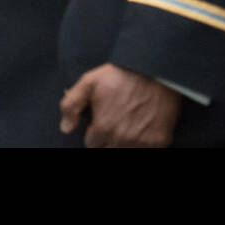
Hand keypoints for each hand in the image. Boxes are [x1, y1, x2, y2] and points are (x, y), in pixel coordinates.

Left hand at [59, 63, 181, 146]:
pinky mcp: (159, 142)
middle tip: (114, 124)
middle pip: (107, 151)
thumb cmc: (120, 76)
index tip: (101, 121)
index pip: (91, 144)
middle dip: (107, 140)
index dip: (95, 132)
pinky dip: (142, 143)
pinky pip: (145, 150)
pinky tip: (142, 128)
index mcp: (103, 128)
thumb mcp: (89, 82)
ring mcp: (142, 143)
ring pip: (124, 152)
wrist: (155, 71)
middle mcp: (122, 139)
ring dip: (123, 143)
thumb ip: (71, 105)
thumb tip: (65, 128)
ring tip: (127, 126)